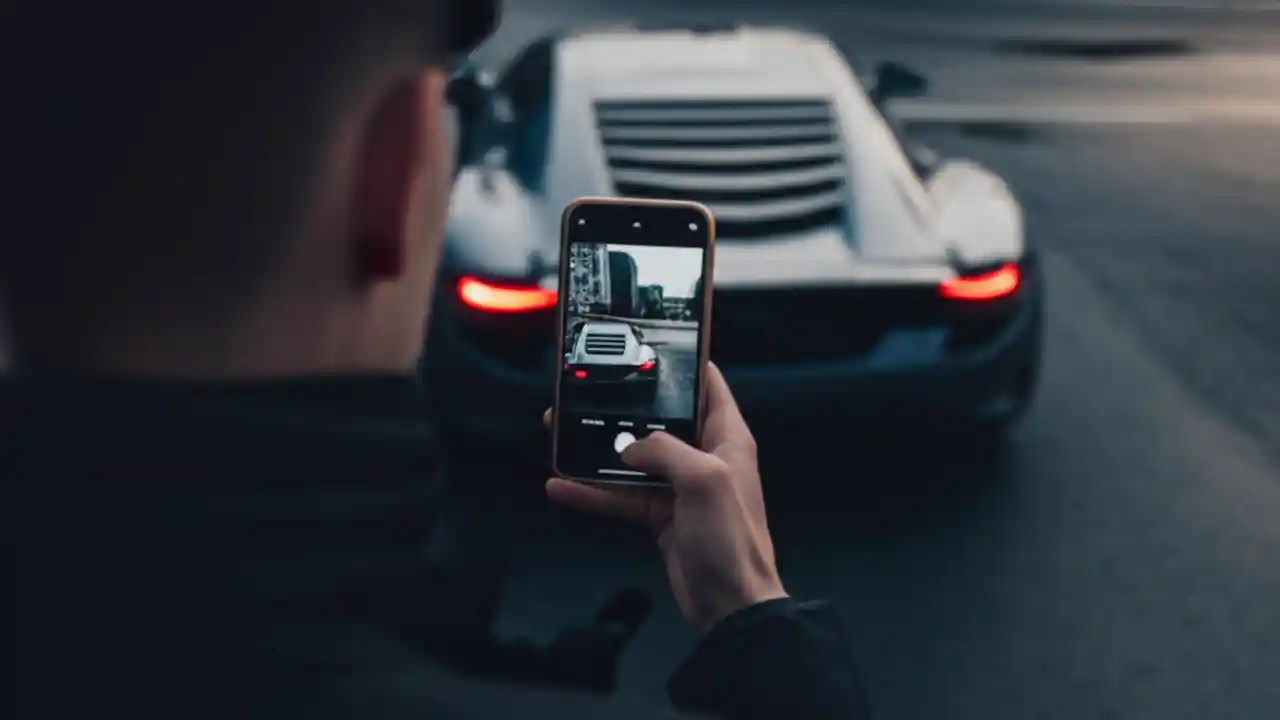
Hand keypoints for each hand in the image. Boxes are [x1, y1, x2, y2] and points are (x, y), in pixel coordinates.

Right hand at [545, 362, 787, 632]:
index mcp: (727, 439)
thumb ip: (665, 451)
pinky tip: (561, 484)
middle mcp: (704, 458)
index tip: (650, 345)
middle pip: (660, 420)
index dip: (683, 364)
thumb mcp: (704, 480)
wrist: (732, 606)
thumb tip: (631, 446)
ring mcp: (680, 489)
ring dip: (598, 450)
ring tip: (559, 432)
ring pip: (633, 459)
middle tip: (586, 390)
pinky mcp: (660, 517)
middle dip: (624, 407)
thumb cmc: (732, 539)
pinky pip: (621, 496)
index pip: (708, 386)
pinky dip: (593, 492)